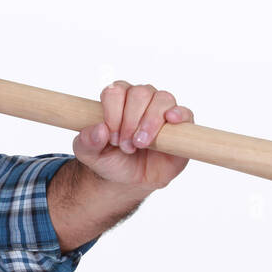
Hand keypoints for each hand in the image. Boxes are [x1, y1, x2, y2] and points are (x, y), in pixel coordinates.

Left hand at [72, 81, 194, 191]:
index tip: (111, 136)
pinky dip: (179, 114)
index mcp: (116, 100)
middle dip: (130, 120)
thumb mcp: (89, 155)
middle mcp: (140, 100)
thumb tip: (99, 130)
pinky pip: (185, 112)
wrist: (129, 180)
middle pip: (139, 93)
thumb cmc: (110, 160)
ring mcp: (161, 110)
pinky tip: (170, 121)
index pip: (115, 91)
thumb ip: (86, 142)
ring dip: (150, 121)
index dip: (113, 113)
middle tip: (125, 144)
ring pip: (161, 99)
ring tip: (141, 143)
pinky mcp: (181, 125)